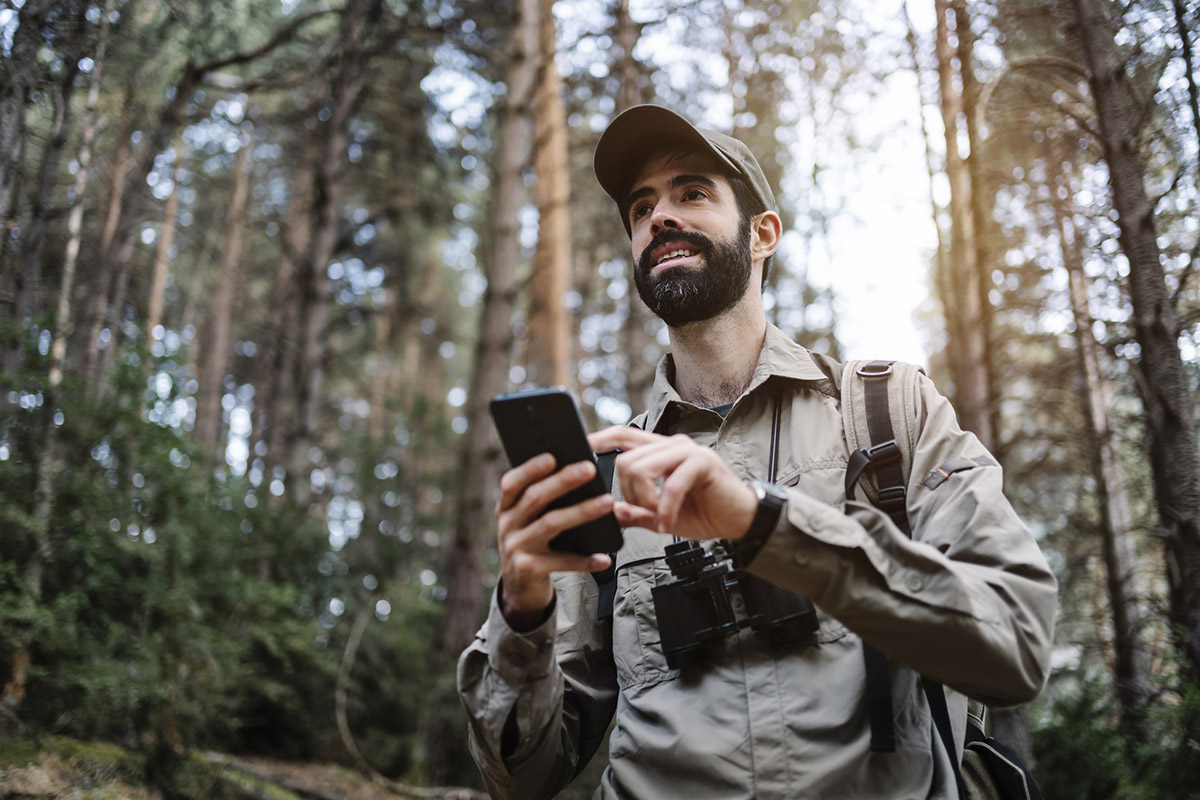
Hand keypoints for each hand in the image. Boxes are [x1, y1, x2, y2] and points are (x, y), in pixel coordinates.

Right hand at [495, 453, 613, 628]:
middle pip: (534, 498)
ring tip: (608, 503)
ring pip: (550, 524)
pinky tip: (605, 557)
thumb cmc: (534, 543)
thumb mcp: (529, 521)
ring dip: (581, 511)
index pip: (512, 483)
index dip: (530, 469)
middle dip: (563, 481)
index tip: (553, 456)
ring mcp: (516, 548)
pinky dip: (585, 560)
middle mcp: (507, 526)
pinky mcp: (528, 570)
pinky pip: (562, 562)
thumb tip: (579, 472)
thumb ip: (543, 500)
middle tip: (589, 469)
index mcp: (506, 508)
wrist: (521, 588)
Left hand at [587, 426, 756, 541]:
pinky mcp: (703, 463)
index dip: (600, 438)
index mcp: (661, 452)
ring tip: (660, 517)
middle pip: (626, 460)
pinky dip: (666, 509)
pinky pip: (669, 485)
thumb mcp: (663, 516)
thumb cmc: (706, 514)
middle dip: (628, 495)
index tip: (582, 447)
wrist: (742, 520)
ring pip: (640, 469)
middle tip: (647, 514)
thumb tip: (612, 511)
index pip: (623, 435)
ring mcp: (688, 451)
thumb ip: (638, 513)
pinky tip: (670, 522)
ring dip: (645, 501)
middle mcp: (672, 445)